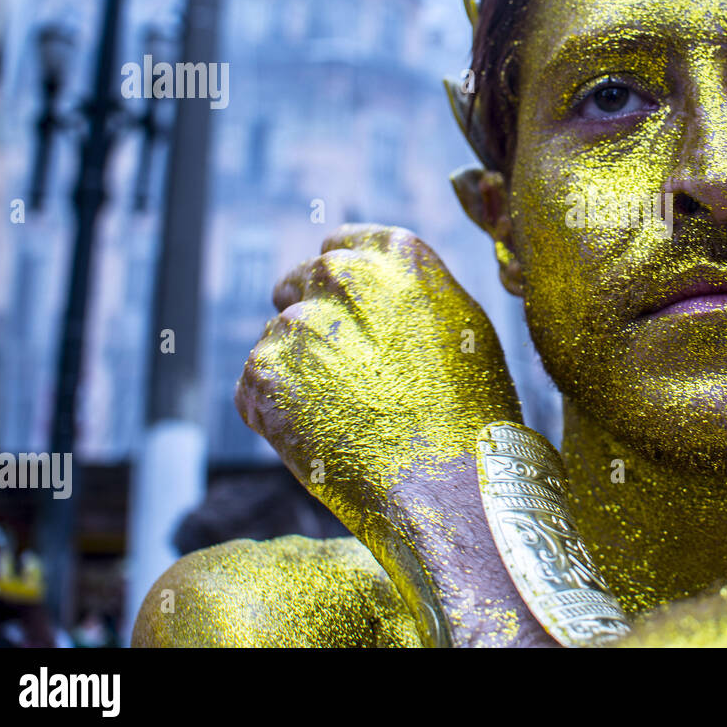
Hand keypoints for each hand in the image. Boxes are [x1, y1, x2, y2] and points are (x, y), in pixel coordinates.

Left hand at [236, 223, 519, 475]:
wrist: (445, 482)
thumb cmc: (469, 409)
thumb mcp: (462, 324)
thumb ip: (409, 291)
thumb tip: (373, 284)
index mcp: (396, 254)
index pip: (340, 243)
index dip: (340, 282)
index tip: (344, 310)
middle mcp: (342, 275)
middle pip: (299, 282)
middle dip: (314, 320)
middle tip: (342, 372)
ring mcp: (299, 324)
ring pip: (279, 338)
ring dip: (299, 369)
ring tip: (344, 415)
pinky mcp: (265, 373)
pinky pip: (257, 385)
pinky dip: (277, 410)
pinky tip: (321, 436)